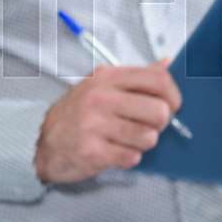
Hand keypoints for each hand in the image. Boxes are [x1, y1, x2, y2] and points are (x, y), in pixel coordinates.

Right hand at [35, 61, 181, 184]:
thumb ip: (136, 77)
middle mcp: (100, 97)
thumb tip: (168, 63)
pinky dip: (128, 158)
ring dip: (143, 143)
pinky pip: (131, 157)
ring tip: (126, 140)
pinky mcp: (91, 151)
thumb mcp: (103, 86)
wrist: (46, 144)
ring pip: (148, 137)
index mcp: (108, 77)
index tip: (173, 107)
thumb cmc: (79, 114)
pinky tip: (115, 151)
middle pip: (159, 111)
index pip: (158, 80)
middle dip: (160, 125)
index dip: (174, 96)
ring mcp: (94, 124)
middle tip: (147, 127)